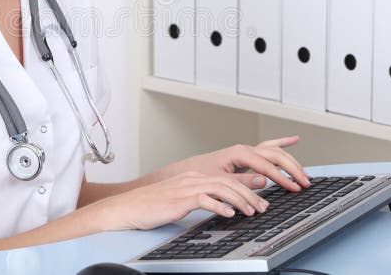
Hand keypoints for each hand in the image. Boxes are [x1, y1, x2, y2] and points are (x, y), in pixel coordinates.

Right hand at [93, 171, 269, 230]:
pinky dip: (219, 206)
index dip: (246, 187)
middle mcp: (192, 178)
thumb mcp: (181, 200)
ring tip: (251, 212)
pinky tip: (229, 214)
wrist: (128, 207)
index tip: (260, 200)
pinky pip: (203, 199)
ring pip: (220, 188)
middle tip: (263, 207)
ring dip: (239, 200)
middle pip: (228, 181)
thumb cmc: (152, 206)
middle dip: (249, 194)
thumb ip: (201, 198)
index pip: (226, 178)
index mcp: (194, 177)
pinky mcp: (178, 200)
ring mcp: (185, 188)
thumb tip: (223, 206)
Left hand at [157, 136, 309, 191]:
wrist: (190, 170)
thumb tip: (264, 180)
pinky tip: (294, 139)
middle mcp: (246, 149)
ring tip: (305, 174)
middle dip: (293, 169)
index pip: (267, 166)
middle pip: (276, 156)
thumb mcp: (220, 181)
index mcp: (240, 153)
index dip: (283, 177)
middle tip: (306, 183)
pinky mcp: (248, 155)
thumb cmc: (202, 175)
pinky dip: (282, 143)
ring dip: (292, 162)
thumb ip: (242, 181)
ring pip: (275, 152)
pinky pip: (269, 147)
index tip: (295, 188)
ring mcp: (248, 151)